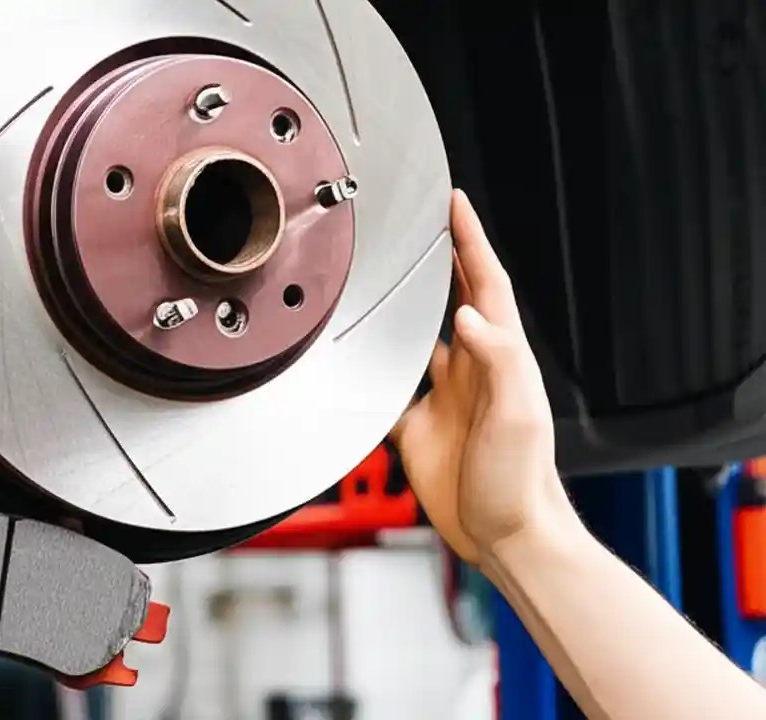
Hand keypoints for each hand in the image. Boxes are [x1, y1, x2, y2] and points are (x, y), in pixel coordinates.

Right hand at [390, 190, 576, 563]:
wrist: (506, 535)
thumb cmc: (521, 480)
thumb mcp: (518, 414)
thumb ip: (496, 360)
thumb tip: (465, 315)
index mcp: (500, 359)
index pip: (486, 284)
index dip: (472, 241)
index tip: (456, 204)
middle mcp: (472, 371)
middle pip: (454, 300)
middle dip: (441, 260)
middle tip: (421, 226)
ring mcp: (445, 398)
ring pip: (419, 340)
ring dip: (406, 309)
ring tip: (385, 277)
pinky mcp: (419, 428)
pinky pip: (390, 392)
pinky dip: (374, 376)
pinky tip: (357, 365)